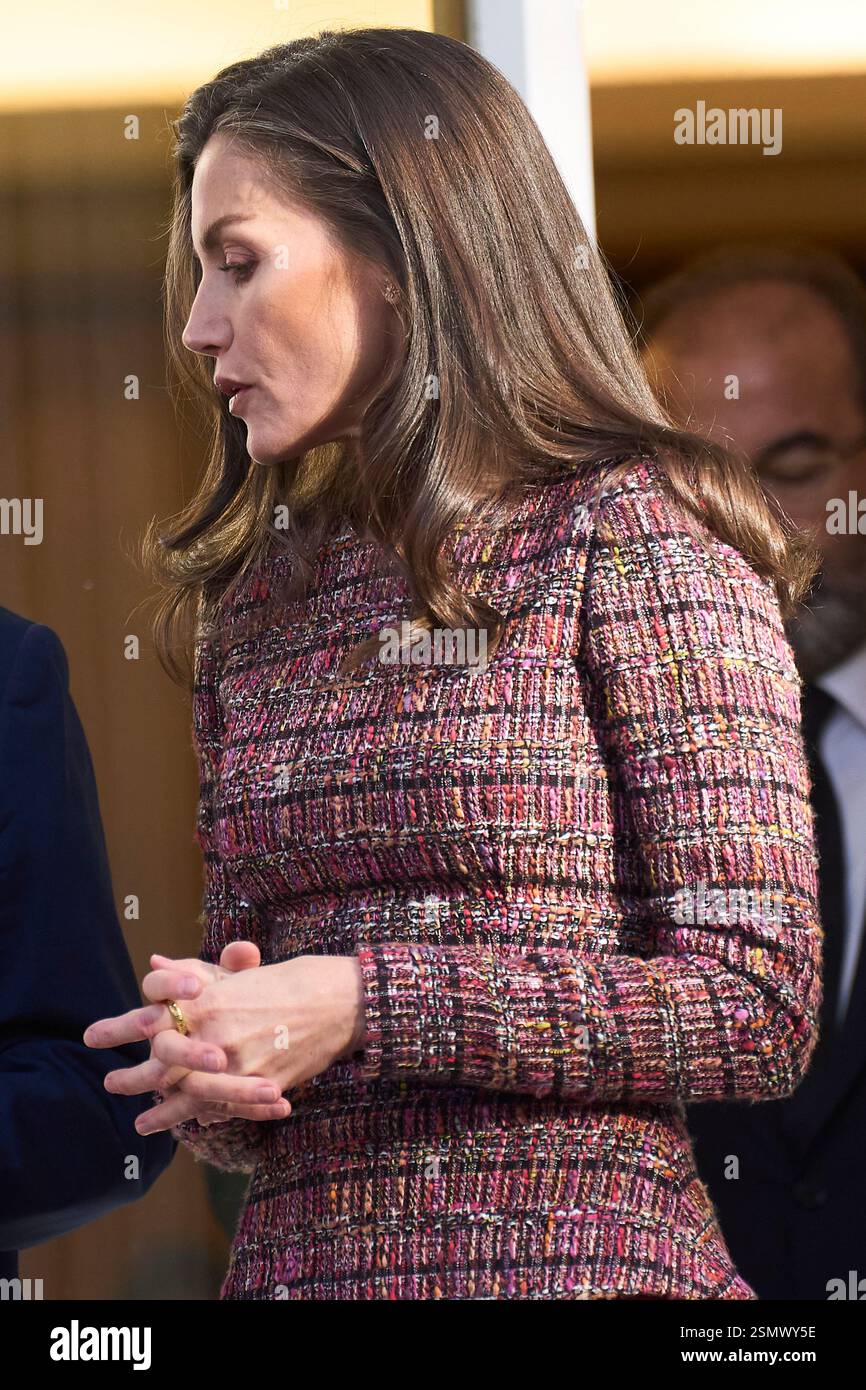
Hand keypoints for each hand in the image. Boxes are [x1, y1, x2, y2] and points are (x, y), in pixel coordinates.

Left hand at [83, 942, 292, 1130]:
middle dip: (132, 1079)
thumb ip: (194, 971)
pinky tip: (193, 1123)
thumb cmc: (290, 980)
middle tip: (111, 1084)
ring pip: (187, 1096)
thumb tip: (154, 961)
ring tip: (140, 1124)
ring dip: (162, 1112)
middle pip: (161, 1066)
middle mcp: (216, 1034)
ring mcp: (238, 1065)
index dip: (118, 1029)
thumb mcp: (239, 973)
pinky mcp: (261, 1086)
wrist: (342, 1002)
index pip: (150, 1018)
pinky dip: (205, 1117)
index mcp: (208, 1000)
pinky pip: (223, 1109)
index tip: (92, 1037)